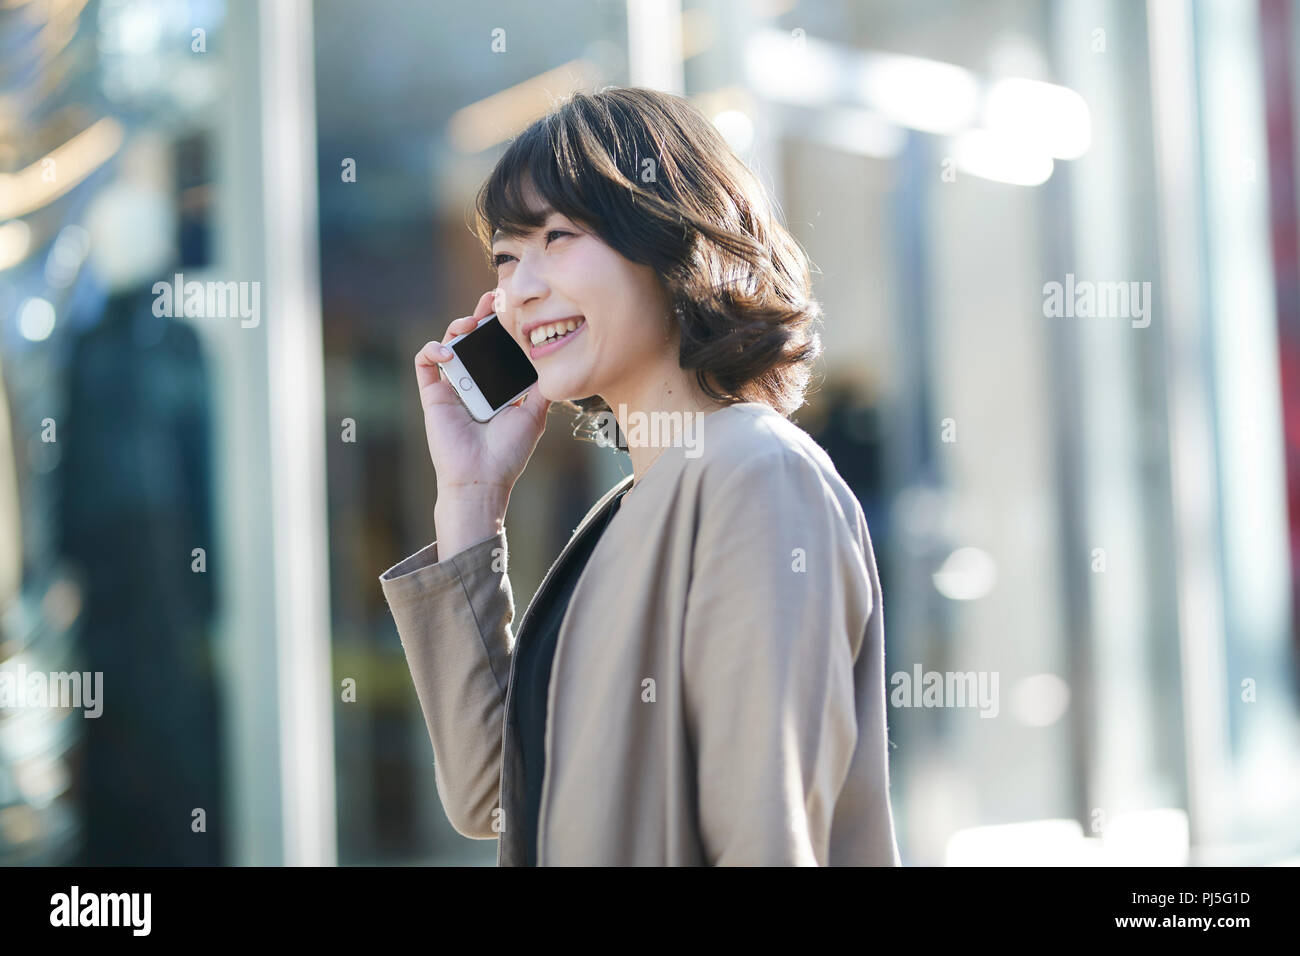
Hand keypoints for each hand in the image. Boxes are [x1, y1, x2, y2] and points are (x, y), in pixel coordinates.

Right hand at [415, 290, 550, 500]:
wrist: (482, 478)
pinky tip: (449, 352)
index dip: (501, 326)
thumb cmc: (508, 452)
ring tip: (471, 322)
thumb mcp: (535, 414)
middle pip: (473, 340)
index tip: (513, 308)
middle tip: (491, 300)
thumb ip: (540, 387)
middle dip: (480, 316)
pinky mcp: (433, 394)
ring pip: (448, 343)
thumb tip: (553, 360)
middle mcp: (474, 383)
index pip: (497, 348)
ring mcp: (452, 387)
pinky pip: (425, 362)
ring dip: (457, 326)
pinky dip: (433, 349)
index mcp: (496, 386)